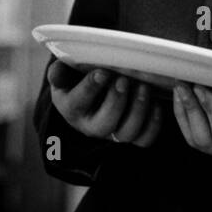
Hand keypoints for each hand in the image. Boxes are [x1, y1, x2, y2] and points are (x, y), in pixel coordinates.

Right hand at [47, 62, 163, 146]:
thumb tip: (55, 74)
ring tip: (143, 87)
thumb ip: (59, 72)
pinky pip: (144, 139)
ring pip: (126, 133)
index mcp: (71, 107)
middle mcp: (90, 125)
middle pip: (103, 125)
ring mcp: (112, 133)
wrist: (93, 87)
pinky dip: (153, 124)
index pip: (77, 103)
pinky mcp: (132, 135)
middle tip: (123, 80)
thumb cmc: (79, 76)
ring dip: (137, 111)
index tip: (102, 73)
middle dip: (115, 102)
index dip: (90, 89)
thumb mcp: (65, 72)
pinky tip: (156, 104)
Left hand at [171, 85, 211, 171]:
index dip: (210, 110)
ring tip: (179, 89)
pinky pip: (200, 139)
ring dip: (185, 115)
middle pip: (204, 140)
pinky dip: (189, 119)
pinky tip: (186, 101)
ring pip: (198, 142)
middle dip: (190, 110)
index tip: (201, 86)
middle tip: (182, 83)